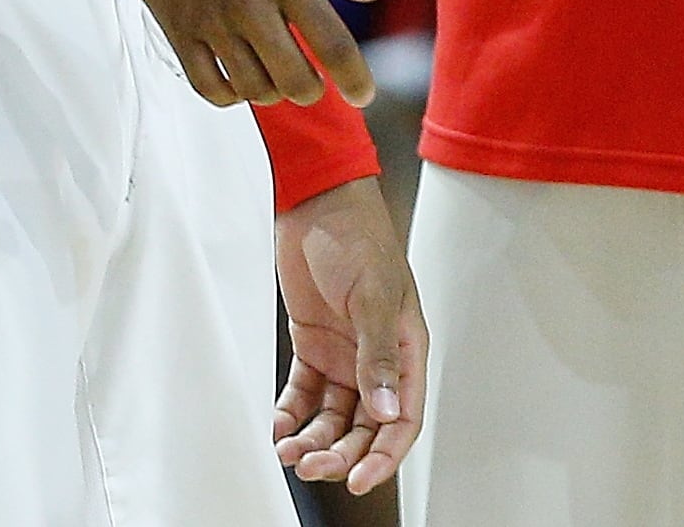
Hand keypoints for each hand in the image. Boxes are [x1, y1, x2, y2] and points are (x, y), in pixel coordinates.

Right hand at [86, 0, 378, 105]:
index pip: (330, 42)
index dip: (354, 78)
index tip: (363, 95)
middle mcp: (248, 4)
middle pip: (293, 79)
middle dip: (313, 89)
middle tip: (315, 79)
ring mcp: (209, 21)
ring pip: (252, 89)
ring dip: (273, 91)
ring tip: (277, 72)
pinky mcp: (176, 29)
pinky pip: (206, 86)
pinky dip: (229, 95)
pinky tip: (239, 79)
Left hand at [274, 175, 426, 491]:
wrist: (316, 203)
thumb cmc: (358, 238)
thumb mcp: (373, 297)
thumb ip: (378, 357)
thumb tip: (387, 412)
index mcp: (405, 349)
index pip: (403, 418)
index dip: (384, 454)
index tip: (358, 480)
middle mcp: (376, 359)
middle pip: (366, 426)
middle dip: (341, 453)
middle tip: (312, 467)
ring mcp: (344, 354)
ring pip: (333, 417)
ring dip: (313, 439)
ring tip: (289, 451)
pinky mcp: (312, 346)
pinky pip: (303, 395)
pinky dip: (291, 415)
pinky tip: (278, 427)